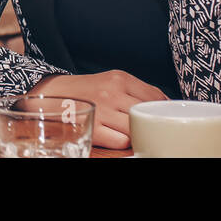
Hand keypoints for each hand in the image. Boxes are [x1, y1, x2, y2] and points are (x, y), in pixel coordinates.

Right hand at [31, 71, 167, 148]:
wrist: (55, 95)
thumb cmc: (88, 90)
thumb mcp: (113, 80)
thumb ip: (138, 90)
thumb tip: (165, 103)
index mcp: (120, 78)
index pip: (155, 97)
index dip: (163, 110)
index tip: (166, 116)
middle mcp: (112, 93)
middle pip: (147, 114)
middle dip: (152, 123)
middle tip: (152, 127)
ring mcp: (103, 111)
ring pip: (136, 129)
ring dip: (137, 133)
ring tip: (133, 131)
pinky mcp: (94, 129)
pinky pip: (122, 141)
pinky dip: (123, 142)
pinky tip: (118, 136)